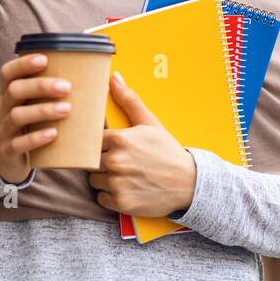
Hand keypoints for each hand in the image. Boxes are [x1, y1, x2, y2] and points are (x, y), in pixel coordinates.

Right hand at [0, 53, 70, 184]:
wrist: (5, 159)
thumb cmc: (27, 126)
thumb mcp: (31, 106)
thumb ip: (50, 93)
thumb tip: (96, 80)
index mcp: (8, 93)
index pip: (8, 73)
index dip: (23, 64)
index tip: (45, 59)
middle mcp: (3, 108)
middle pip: (14, 91)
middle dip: (40, 86)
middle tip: (67, 87)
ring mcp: (3, 130)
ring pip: (17, 116)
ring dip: (43, 111)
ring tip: (67, 110)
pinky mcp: (8, 151)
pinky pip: (19, 144)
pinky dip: (36, 138)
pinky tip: (54, 134)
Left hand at [87, 72, 196, 216]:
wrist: (189, 182)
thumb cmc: (167, 151)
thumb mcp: (150, 123)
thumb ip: (129, 100)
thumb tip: (114, 78)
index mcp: (120, 139)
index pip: (92, 141)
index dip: (102, 145)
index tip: (114, 147)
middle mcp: (115, 161)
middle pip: (91, 162)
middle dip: (103, 162)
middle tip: (122, 162)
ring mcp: (118, 183)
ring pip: (94, 181)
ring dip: (105, 179)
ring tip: (125, 175)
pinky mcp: (121, 203)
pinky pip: (101, 199)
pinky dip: (110, 196)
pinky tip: (127, 188)